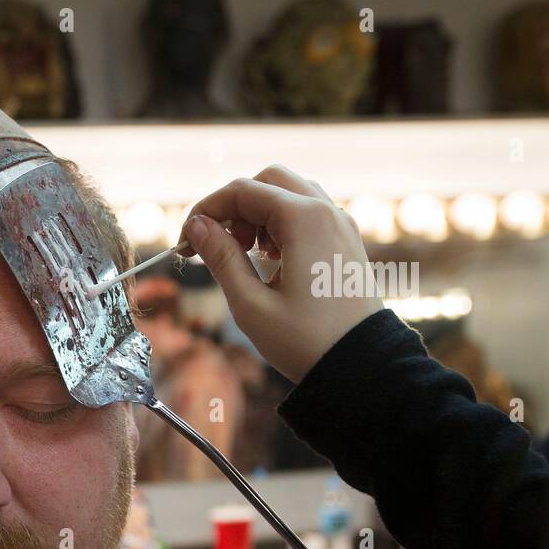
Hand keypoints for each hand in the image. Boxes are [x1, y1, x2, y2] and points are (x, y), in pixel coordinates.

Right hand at [178, 165, 383, 383]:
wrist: (361, 366)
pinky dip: (280, 224)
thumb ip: (221, 258)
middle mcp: (327, 212)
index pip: (242, 191)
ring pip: (289, 193)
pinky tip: (270, 260)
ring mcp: (340, 225)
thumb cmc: (306, 341)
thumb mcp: (251, 304)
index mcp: (305, 220)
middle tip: (216, 243)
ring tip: (244, 254)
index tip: (186, 241)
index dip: (206, 211)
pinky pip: (307, 213)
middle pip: (268, 181)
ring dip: (258, 213)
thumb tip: (197, 227)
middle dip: (234, 206)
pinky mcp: (345, 241)